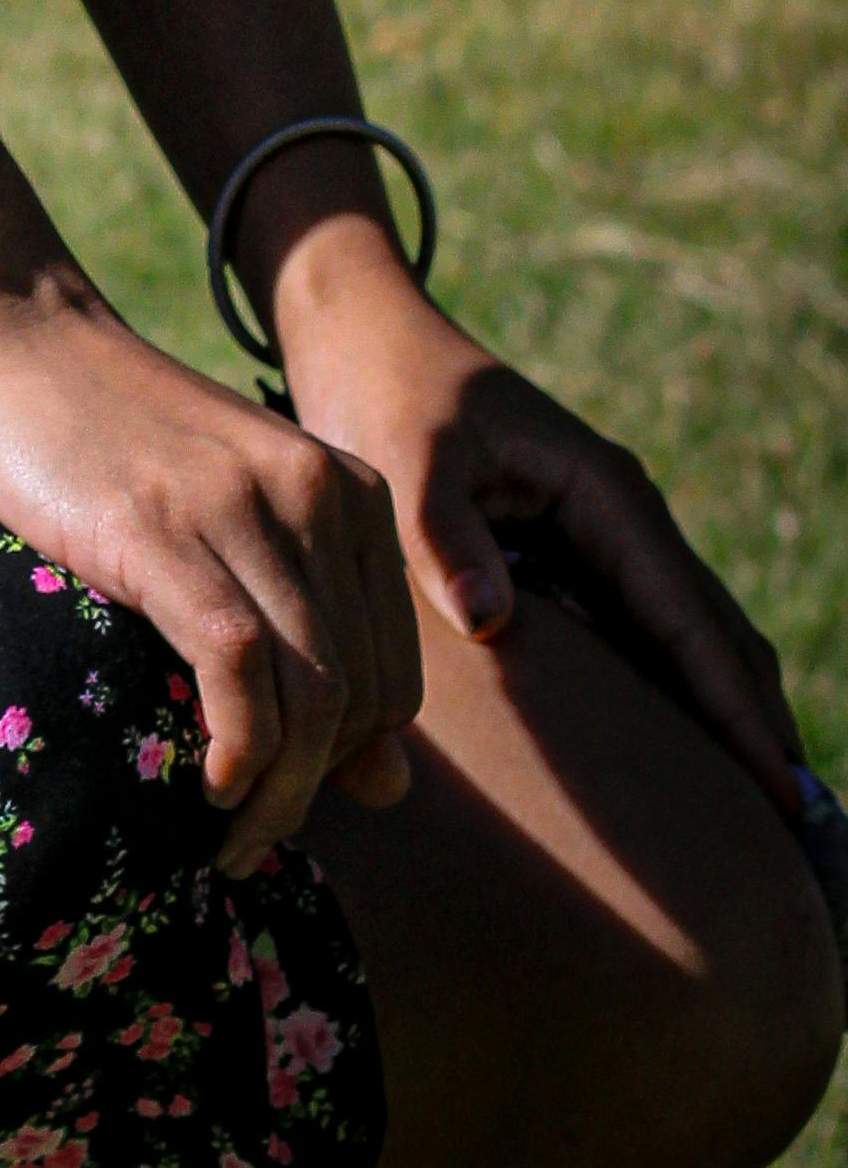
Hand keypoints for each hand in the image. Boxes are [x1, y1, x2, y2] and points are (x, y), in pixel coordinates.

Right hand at [0, 296, 424, 874]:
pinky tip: (207, 780)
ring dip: (277, 793)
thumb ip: (314, 635)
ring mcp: (240, 508)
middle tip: (246, 838)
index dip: (344, 763)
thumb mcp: (233, 526)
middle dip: (312, 791)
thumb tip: (390, 786)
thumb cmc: (107, 441)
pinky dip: (238, 747)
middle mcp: (317, 495)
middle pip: (359, 696)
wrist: (13, 332)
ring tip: (227, 835)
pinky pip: (240, 664)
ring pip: (311, 694)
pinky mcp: (161, 528)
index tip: (277, 797)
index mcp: (350, 494)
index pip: (392, 677)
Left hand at [275, 237, 804, 813]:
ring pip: (685, 636)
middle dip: (758, 724)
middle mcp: (621, 517)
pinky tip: (678, 748)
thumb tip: (494, 626)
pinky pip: (638, 631)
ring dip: (726, 710)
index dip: (736, 708)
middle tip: (801, 828)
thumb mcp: (405, 460)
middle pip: (713, 634)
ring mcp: (600, 534)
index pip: (689, 620)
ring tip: (761, 806)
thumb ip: (444, 539)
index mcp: (605, 495)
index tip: (779, 788)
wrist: (365, 339)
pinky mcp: (566, 551)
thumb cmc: (384, 397)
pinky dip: (672, 688)